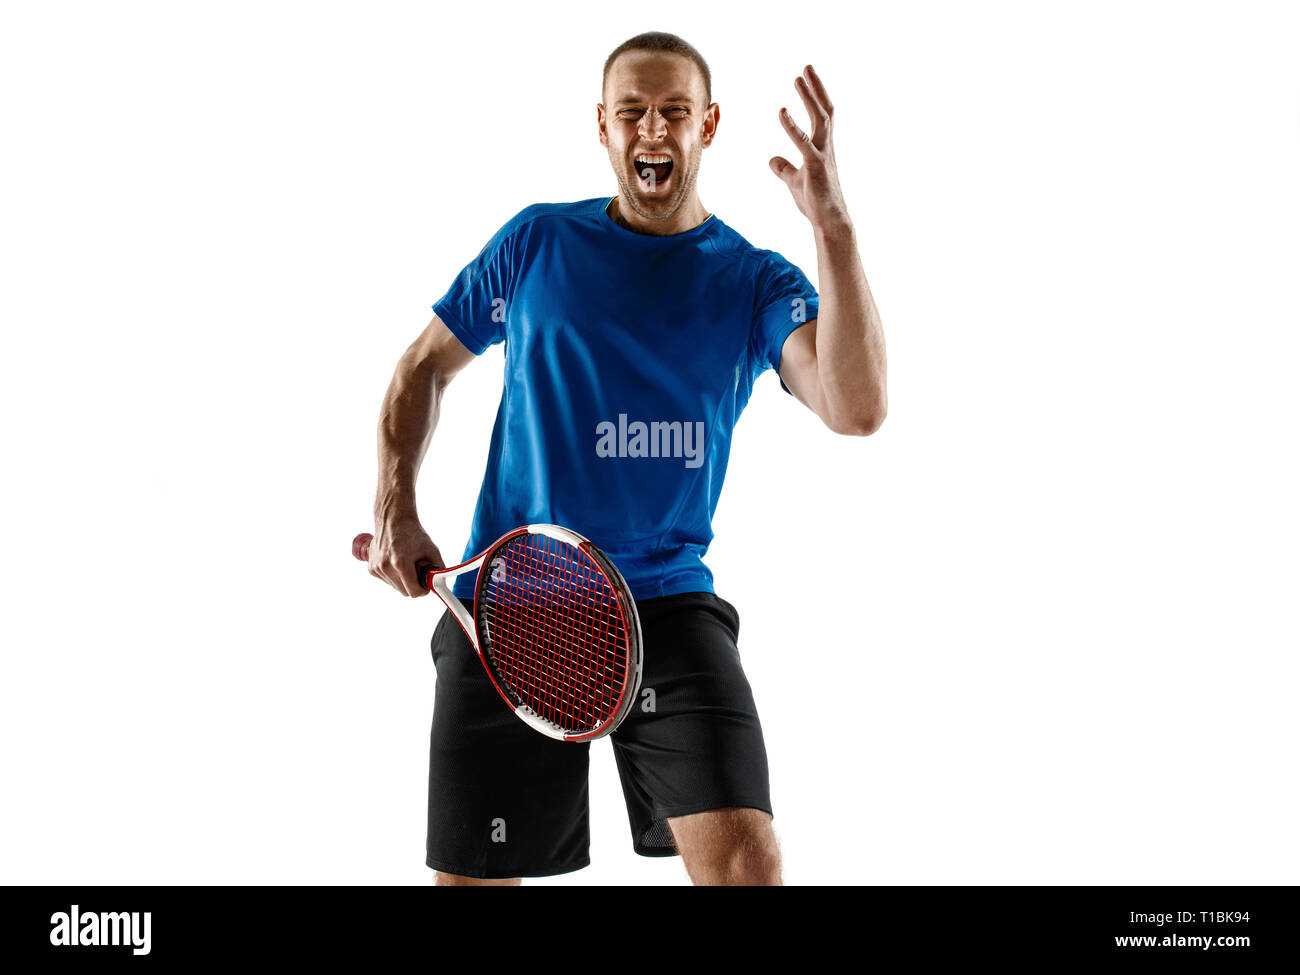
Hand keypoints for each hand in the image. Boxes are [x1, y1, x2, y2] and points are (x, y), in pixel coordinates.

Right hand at [368, 517, 444, 597]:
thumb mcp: (431, 550)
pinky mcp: (371, 568)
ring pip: (396, 587)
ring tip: (406, 562)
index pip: (414, 592)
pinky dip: (394, 575)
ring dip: (403, 580)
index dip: (423, 589)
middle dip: (413, 584)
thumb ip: (437, 569)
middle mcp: (385, 567)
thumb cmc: (412, 533)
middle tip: (418, 570)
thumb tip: (439, 584)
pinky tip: (395, 561)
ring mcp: (376, 568)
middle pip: (405, 592)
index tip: (426, 584)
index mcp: (400, 563)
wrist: (393, 519)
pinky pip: (387, 581)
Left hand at [769, 64, 850, 233]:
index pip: (822, 116)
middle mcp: (826, 147)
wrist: (829, 222)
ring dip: (808, 97)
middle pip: (824, 110)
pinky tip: (781, 112)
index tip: (807, 78)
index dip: (815, 96)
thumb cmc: (815, 203)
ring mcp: (822, 155)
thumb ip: (784, 168)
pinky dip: (791, 126)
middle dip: (815, 88)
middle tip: (806, 67)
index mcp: (822, 148)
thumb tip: (772, 159)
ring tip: (799, 78)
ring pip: (818, 119)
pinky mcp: (814, 166)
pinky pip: (802, 142)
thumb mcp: (795, 182)